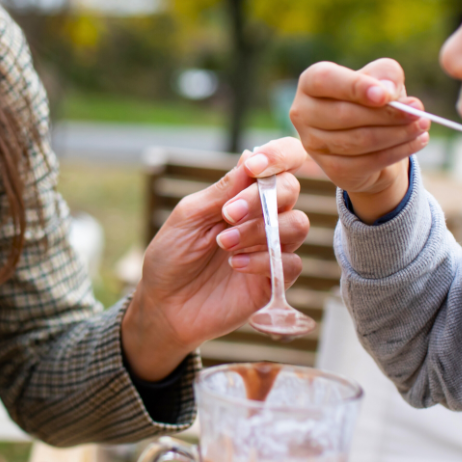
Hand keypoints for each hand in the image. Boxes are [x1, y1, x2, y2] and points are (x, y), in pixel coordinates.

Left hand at [120, 137, 310, 380]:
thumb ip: (222, 191)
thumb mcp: (189, 216)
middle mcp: (264, 217)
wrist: (164, 306)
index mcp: (242, 194)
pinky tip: (233, 265)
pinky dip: (263, 260)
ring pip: (297, 225)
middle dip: (260, 198)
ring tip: (224, 244)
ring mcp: (272, 249)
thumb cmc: (172, 256)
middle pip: (291, 190)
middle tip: (228, 215)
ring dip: (260, 230)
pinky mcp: (275, 281)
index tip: (256, 166)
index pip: (279, 163)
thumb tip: (250, 156)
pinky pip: (291, 263)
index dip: (279, 155)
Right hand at [289, 58, 427, 220]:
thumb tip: (386, 91)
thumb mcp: (381, 78)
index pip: (326, 81)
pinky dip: (398, 152)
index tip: (385, 95)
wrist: (369, 139)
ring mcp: (313, 144)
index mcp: (310, 82)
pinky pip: (368, 162)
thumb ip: (385, 74)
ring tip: (422, 125)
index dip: (355, 87)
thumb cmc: (372, 100)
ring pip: (359, 141)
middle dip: (387, 114)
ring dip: (397, 134)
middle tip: (418, 111)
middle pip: (345, 115)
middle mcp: (303, 112)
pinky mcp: (331, 169)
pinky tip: (418, 141)